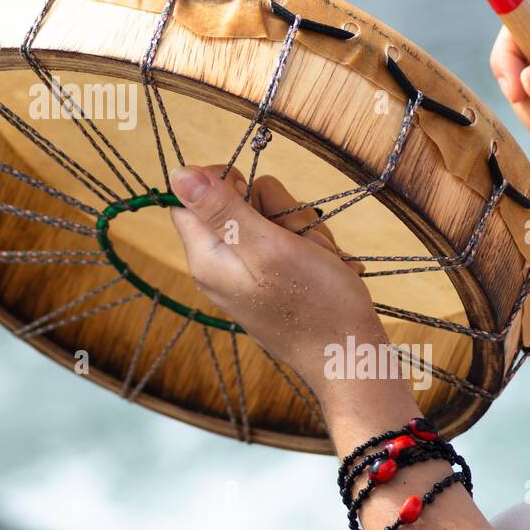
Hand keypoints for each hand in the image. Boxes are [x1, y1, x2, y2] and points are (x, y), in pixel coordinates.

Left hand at [167, 164, 379, 402]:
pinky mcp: (274, 277)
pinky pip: (287, 240)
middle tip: (295, 239)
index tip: (254, 195)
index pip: (189, 198)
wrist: (351, 356)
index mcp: (207, 256)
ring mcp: (249, 270)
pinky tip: (324, 266)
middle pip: (237, 202)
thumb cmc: (314, 304)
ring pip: (270, 216)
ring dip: (300, 227)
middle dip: (276, 208)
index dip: (220, 183)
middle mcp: (221, 262)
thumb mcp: (266, 245)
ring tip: (316, 257)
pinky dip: (309, 245)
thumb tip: (178, 174)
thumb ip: (221, 208)